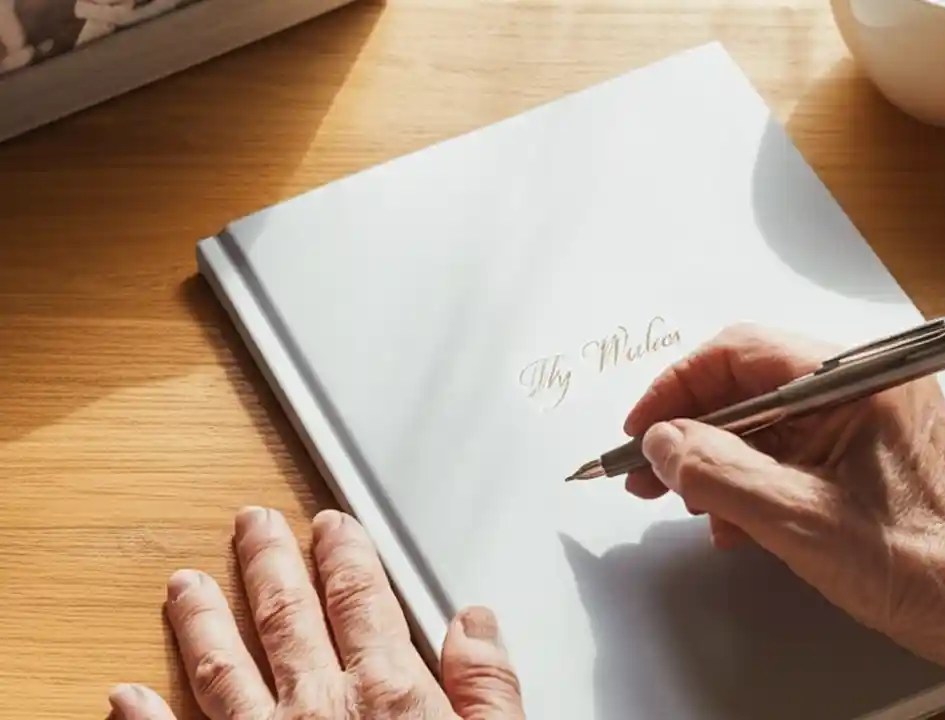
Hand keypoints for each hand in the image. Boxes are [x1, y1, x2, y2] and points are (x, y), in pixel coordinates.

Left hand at [108, 507, 523, 719]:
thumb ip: (489, 688)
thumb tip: (474, 624)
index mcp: (387, 697)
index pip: (361, 600)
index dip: (345, 555)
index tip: (331, 526)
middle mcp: (317, 712)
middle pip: (287, 617)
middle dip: (269, 563)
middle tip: (251, 524)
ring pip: (222, 668)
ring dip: (202, 622)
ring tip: (185, 585)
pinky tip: (124, 697)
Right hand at [622, 323, 944, 664]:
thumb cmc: (923, 567)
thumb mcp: (799, 520)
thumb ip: (720, 473)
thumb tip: (663, 443)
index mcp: (857, 378)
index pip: (741, 351)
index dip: (678, 388)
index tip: (643, 429)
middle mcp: (866, 383)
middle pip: (751, 383)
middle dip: (693, 430)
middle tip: (650, 470)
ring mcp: (870, 416)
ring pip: (768, 420)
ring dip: (720, 459)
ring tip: (690, 503)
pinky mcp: (870, 450)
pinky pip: (796, 447)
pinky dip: (756, 477)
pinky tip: (736, 518)